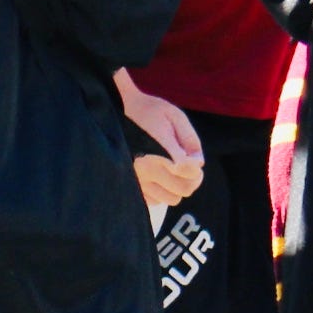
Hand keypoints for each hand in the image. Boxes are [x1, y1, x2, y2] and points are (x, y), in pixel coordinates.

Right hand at [117, 71, 203, 209]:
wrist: (113, 113)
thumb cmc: (147, 112)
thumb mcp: (173, 115)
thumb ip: (190, 139)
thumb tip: (199, 163)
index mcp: (161, 149)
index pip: (190, 171)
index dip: (196, 167)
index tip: (193, 159)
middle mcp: (150, 168)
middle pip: (185, 189)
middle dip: (192, 179)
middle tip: (189, 168)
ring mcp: (139, 180)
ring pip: (172, 198)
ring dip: (176, 188)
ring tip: (171, 173)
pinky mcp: (131, 186)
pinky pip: (155, 201)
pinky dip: (161, 192)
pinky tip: (157, 178)